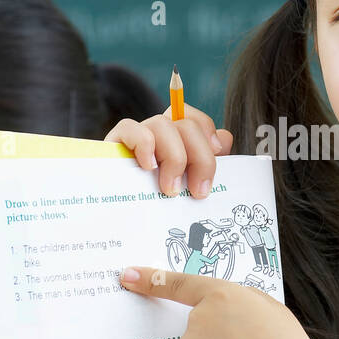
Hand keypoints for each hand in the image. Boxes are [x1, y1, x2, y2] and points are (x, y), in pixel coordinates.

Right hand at [105, 102, 233, 198]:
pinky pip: (131, 127)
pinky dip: (144, 145)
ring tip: (170, 189)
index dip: (209, 133)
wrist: (118, 218)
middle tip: (197, 191)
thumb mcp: (187, 185)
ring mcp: (136, 136)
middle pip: (186, 124)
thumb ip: (207, 162)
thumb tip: (224, 138)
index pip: (196, 119)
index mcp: (177, 139)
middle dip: (199, 157)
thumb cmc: (157, 203)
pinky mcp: (114, 143)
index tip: (217, 155)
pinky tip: (148, 167)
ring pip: (162, 124)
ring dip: (174, 157)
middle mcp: (158, 133)